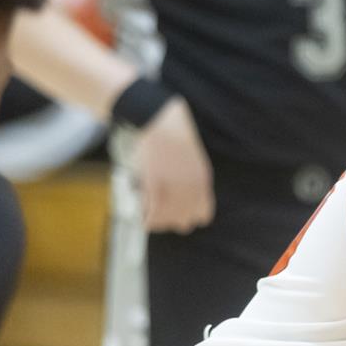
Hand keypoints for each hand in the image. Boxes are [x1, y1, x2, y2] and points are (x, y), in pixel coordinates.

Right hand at [132, 98, 215, 234]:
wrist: (160, 120)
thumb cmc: (172, 136)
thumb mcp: (191, 159)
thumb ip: (190, 180)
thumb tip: (180, 199)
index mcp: (203, 181)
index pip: (203, 216)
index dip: (188, 215)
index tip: (175, 208)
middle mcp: (193, 188)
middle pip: (184, 224)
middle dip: (170, 220)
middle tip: (157, 209)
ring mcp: (175, 188)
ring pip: (167, 223)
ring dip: (156, 220)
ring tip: (148, 208)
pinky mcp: (157, 185)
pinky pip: (153, 216)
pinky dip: (146, 219)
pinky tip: (142, 213)